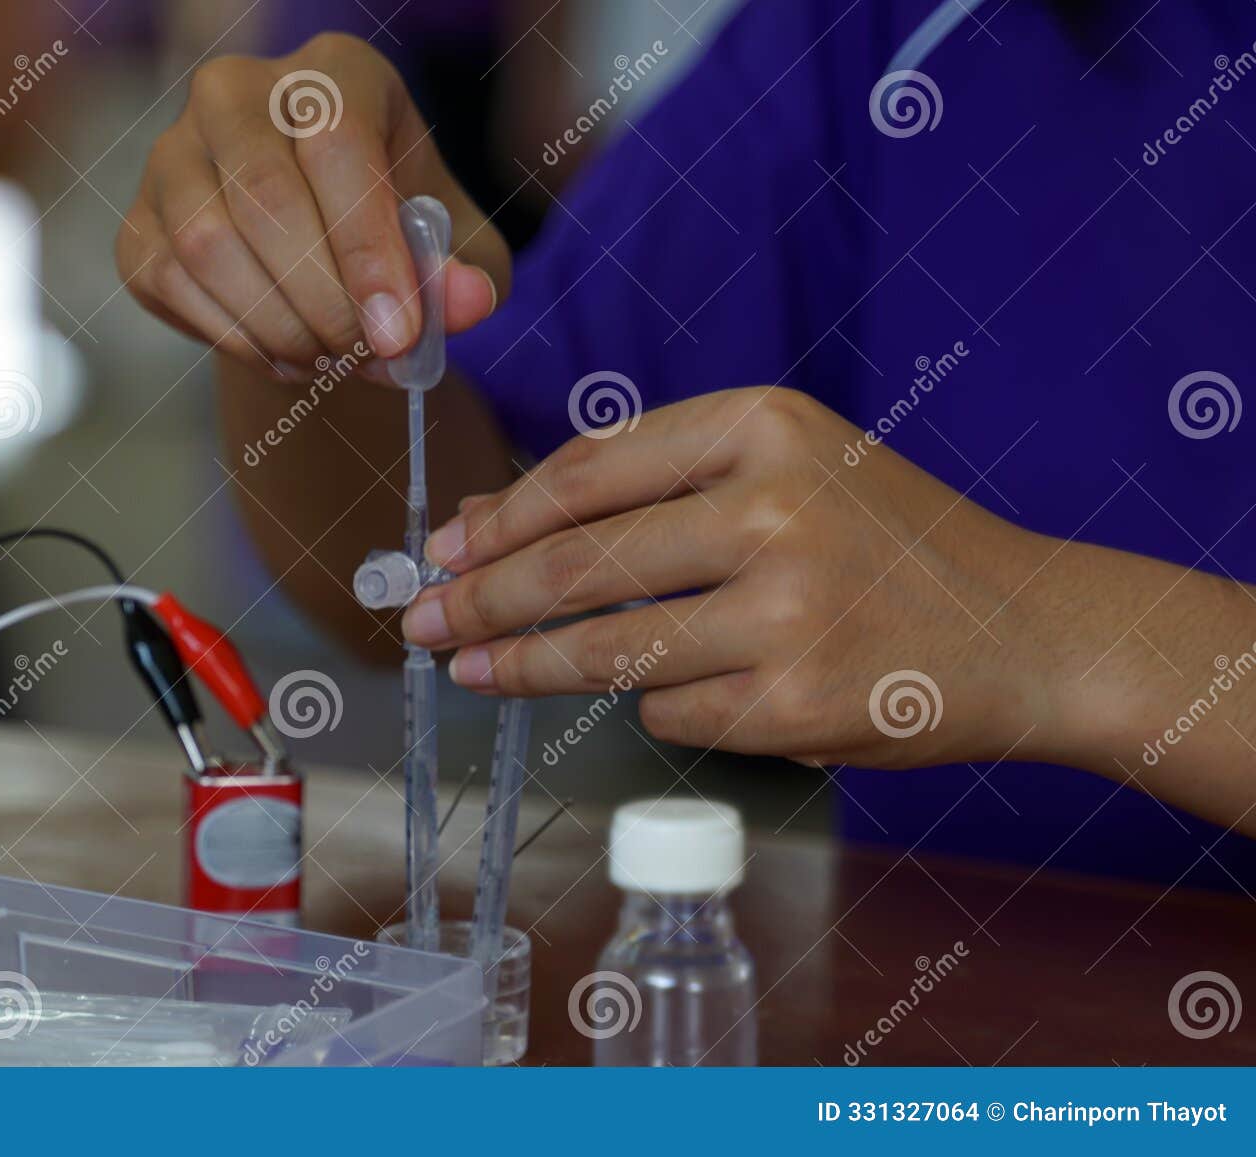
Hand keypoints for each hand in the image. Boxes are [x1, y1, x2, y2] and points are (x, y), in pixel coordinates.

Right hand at [116, 33, 508, 375]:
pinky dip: (237, 340)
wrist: (322, 258)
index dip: (366, 246)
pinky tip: (287, 356)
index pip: (336, 142)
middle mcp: (237, 92)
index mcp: (331, 73)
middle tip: (365, 355)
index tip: (396, 332)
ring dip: (278, 325)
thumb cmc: (397, 235)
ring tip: (331, 359)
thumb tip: (467, 301)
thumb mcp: (454, 250)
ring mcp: (173, 153)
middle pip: (264, 196)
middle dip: (324, 300)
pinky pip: (171, 285)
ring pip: (207, 245)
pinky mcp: (137, 222)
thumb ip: (468, 273)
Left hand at [399, 387, 1065, 769]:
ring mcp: (789, 611)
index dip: (501, 515)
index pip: (589, 471)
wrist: (1024, 628)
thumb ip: (653, 486)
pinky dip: (654, 704)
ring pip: (608, 647)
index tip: (445, 546)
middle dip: (483, 597)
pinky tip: (668, 692)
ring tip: (473, 668)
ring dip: (525, 665)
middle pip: (579, 561)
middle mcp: (775, 508)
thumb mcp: (787, 470)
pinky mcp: (797, 704)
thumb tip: (500, 518)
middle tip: (424, 620)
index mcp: (765, 425)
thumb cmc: (888, 542)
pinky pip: (673, 710)